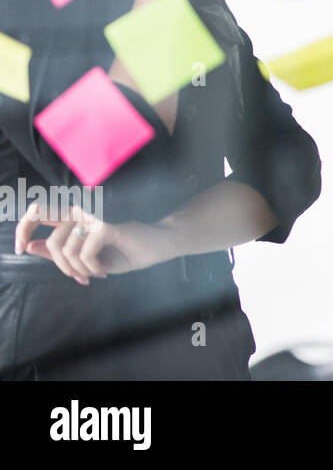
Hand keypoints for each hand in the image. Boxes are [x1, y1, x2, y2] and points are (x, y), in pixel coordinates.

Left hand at [14, 201, 175, 285]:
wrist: (160, 245)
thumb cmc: (125, 250)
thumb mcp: (86, 257)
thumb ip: (59, 252)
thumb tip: (29, 247)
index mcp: (74, 215)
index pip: (38, 210)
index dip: (23, 228)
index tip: (21, 248)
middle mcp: (81, 210)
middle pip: (50, 235)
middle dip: (56, 260)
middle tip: (76, 275)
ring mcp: (93, 216)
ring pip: (64, 248)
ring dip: (77, 270)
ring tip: (94, 274)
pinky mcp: (105, 225)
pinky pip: (84, 254)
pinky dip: (91, 268)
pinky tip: (104, 269)